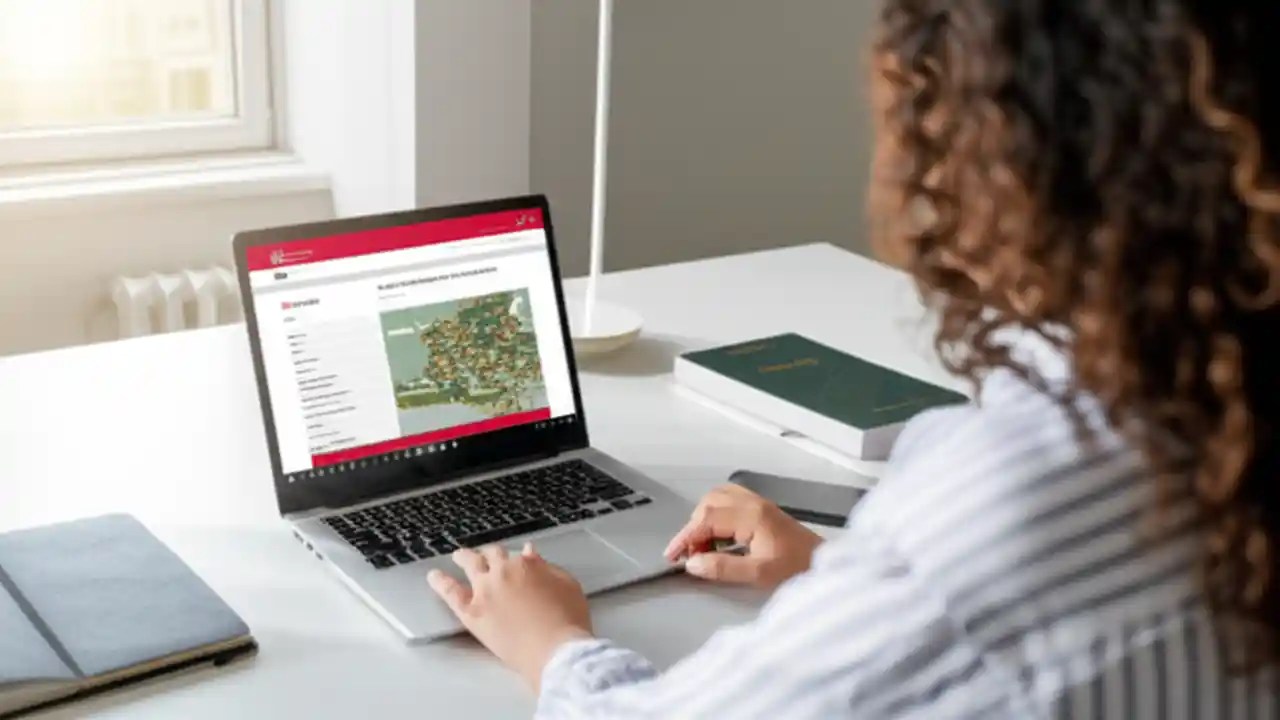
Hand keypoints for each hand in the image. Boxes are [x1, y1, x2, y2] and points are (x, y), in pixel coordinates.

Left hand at [428, 543, 593, 690]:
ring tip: (458, 555)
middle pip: (492, 556)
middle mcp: (502, 572)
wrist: (554, 650)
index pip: (517, 555)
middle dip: (490, 554)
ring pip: (470, 565)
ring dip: (464, 557)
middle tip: (487, 555)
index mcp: (526, 564)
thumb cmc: (567, 621)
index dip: (517, 558)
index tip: (518, 559)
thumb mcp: (567, 585)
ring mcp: (485, 591)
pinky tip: (434, 576)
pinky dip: (440, 582)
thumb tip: (532, 553)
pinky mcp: (472, 613)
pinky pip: (450, 592)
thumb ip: (547, 567)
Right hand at [665, 484, 822, 588]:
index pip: (707, 519)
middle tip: (691, 555)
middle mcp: (753, 503)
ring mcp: (759, 503)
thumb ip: (723, 568)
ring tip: (703, 546)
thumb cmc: (797, 569)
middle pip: (709, 503)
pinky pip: (730, 500)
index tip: (672, 555)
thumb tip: (692, 564)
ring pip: (718, 498)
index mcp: (752, 516)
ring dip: (704, 518)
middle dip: (693, 528)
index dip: (685, 536)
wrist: (825, 563)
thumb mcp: (759, 574)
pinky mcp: (763, 508)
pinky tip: (719, 535)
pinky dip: (716, 514)